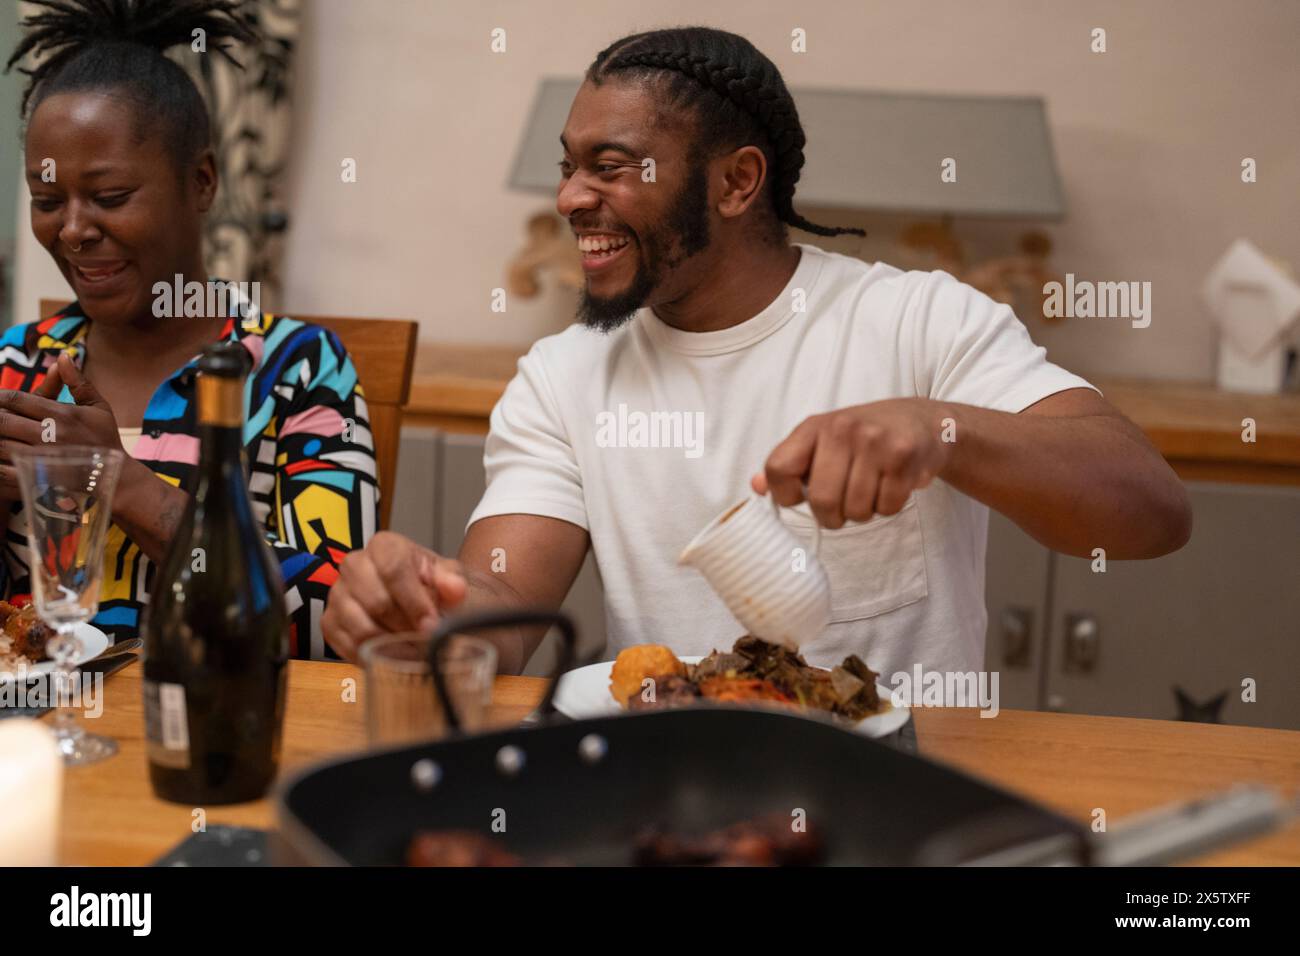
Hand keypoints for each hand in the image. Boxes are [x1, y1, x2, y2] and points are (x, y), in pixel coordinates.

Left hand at [0, 354, 116, 499]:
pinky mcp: (37, 479)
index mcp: (61, 415)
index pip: (16, 399)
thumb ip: (77, 381)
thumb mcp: (98, 407)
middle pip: (2, 420)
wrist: (117, 479)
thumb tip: (63, 355)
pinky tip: (3, 456)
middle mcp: (49, 435)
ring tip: (2, 434)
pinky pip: (4, 470)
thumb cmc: (105, 439)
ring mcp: (41, 459)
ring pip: (0, 444)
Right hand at [322, 531, 468, 662]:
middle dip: (405, 626)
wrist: (411, 596)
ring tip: (412, 650)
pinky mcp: (329, 621)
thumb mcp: (446, 577)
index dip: (414, 601)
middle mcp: (354, 564)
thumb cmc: (427, 584)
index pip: (393, 570)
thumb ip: (451, 580)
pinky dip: (372, 655)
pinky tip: (392, 656)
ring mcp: (338, 593)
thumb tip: (455, 589)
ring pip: (360, 626)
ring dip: (390, 644)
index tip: (431, 624)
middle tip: (424, 641)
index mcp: (384, 546)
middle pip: (377, 601)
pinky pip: (347, 644)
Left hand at [753, 399, 952, 527]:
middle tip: (842, 508)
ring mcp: (875, 442)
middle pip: (822, 501)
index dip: (784, 495)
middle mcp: (842, 429)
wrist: (921, 422)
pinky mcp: (904, 458)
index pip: (777, 468)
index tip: (800, 498)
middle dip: (832, 517)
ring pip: (856, 510)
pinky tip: (891, 486)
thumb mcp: (821, 441)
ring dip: (863, 513)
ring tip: (870, 491)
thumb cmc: (863, 438)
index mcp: (813, 426)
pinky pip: (887, 508)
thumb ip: (789, 465)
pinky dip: (888, 507)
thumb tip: (756, 487)